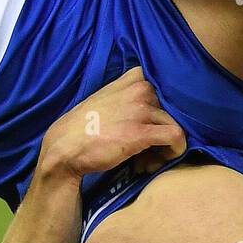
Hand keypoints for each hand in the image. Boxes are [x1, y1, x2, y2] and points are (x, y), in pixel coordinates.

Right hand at [37, 67, 186, 182]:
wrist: (65, 147)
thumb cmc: (84, 126)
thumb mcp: (106, 98)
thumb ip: (126, 93)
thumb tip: (149, 104)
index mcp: (132, 80)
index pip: (167, 85)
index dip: (166, 106)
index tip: (157, 123)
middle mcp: (140, 90)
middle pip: (172, 109)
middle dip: (162, 129)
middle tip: (148, 147)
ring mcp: (142, 109)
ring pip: (175, 124)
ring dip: (165, 145)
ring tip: (146, 159)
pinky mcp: (143, 132)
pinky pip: (176, 136)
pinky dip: (172, 151)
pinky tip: (153, 163)